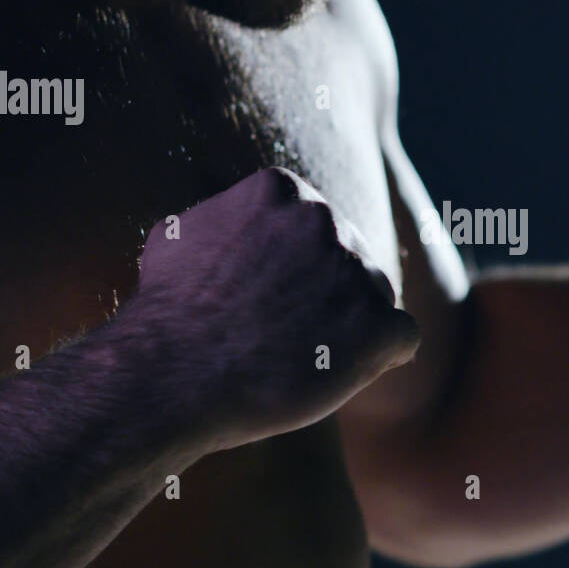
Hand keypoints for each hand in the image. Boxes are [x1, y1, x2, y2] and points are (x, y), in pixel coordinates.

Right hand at [133, 167, 419, 447]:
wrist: (174, 376)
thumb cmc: (168, 313)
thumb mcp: (182, 236)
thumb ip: (228, 218)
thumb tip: (239, 216)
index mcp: (284, 191)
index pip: (314, 228)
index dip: (294, 271)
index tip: (266, 300)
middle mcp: (326, 220)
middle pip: (348, 258)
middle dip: (325, 295)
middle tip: (283, 334)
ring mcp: (357, 270)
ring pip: (374, 297)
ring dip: (349, 326)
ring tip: (298, 357)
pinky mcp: (381, 325)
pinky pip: (401, 339)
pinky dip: (379, 358)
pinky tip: (335, 373)